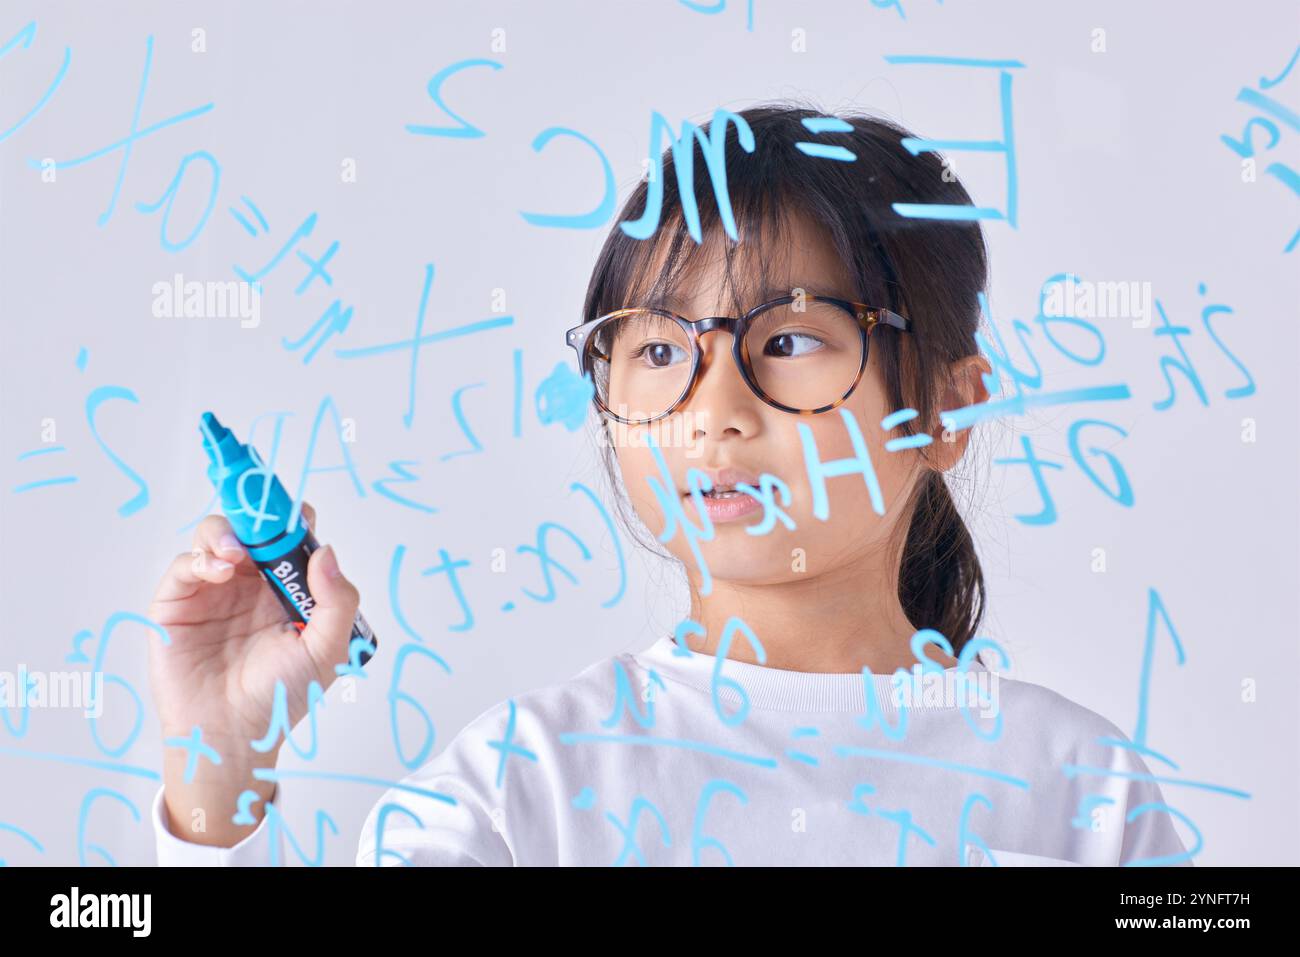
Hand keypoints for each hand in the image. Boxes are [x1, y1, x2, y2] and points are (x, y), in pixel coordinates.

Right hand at [146, 502, 359, 845]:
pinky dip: (201, 558)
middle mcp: (250, 583)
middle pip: (250, 528)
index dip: (294, 522)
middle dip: (256, 517)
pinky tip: (219, 570)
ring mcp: (213, 591)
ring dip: (227, 533)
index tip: (300, 517)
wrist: (233, 736)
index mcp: (288, 589)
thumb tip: (326, 550)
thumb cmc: (281, 697)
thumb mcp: (328, 650)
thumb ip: (338, 600)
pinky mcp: (178, 604)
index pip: (291, 538)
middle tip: (264, 524)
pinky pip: (185, 566)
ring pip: (215, 536)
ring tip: (237, 555)